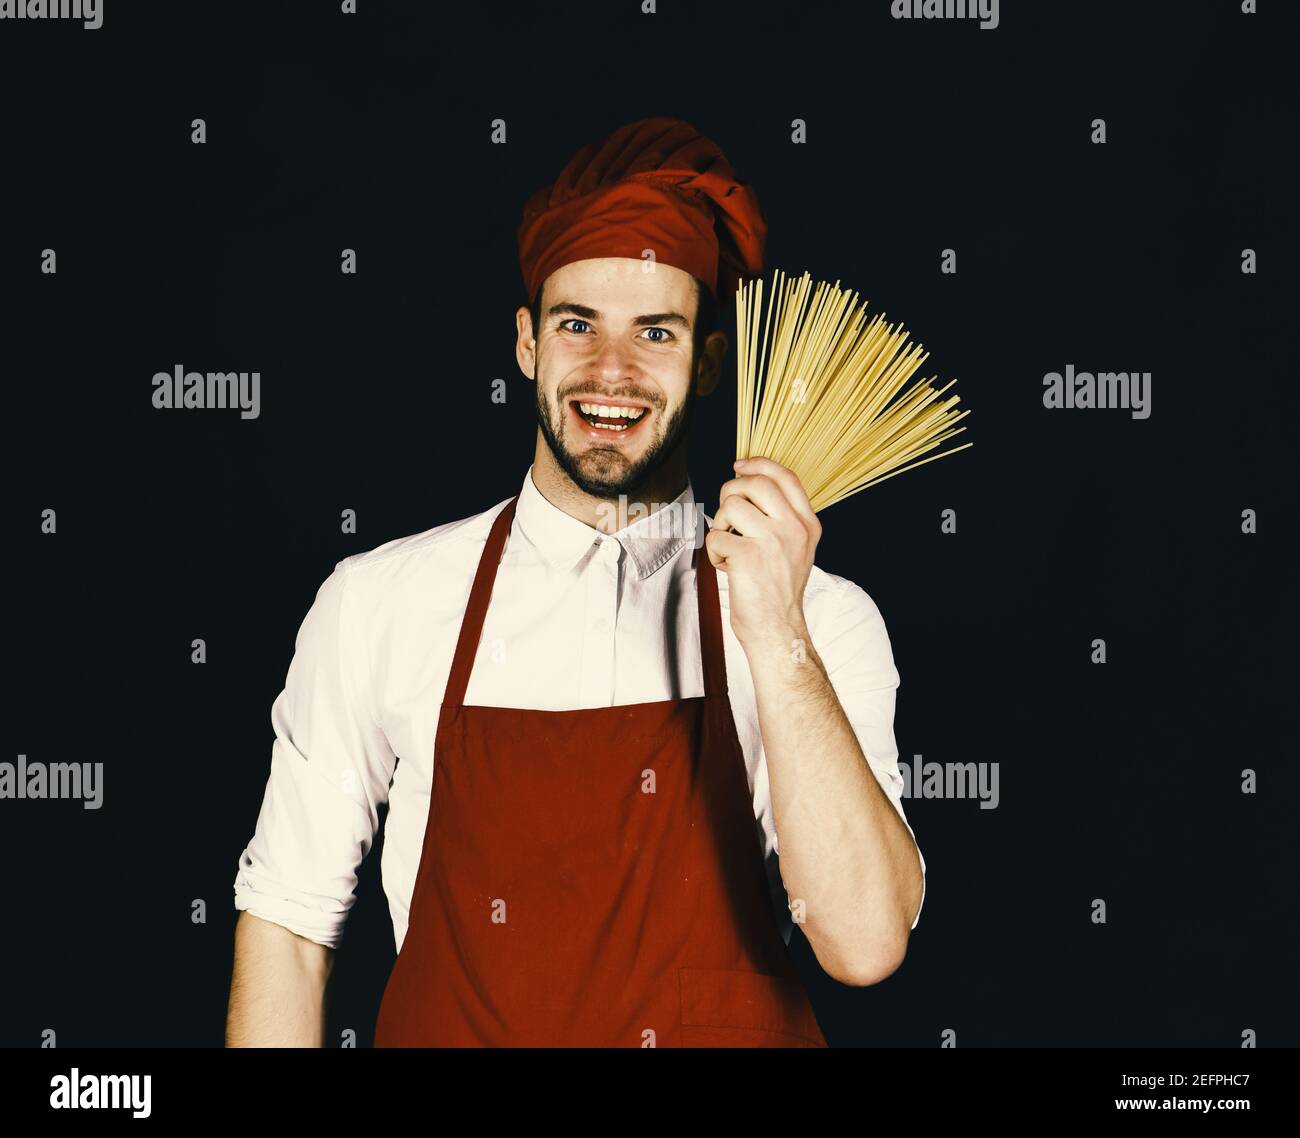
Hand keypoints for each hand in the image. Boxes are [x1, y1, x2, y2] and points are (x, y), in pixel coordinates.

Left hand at [707, 456, 821, 650]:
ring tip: (730, 547)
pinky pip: (716, 536)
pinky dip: (715, 553)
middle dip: (730, 491)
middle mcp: (794, 529)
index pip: (786, 477)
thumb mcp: (796, 548)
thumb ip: (782, 517)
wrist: (777, 628)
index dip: (759, 464)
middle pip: (754, 483)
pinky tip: (728, 567)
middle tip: (727, 513)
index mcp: (807, 524)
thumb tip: (749, 484)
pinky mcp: (748, 556)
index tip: (739, 466)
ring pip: (731, 506)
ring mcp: (772, 541)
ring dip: (721, 525)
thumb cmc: (779, 590)